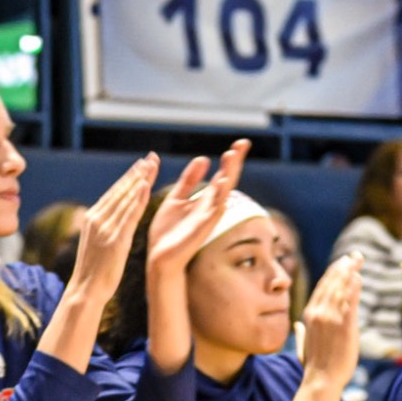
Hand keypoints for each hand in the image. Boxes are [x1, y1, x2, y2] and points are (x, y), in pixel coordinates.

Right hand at [64, 153, 157, 301]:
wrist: (85, 289)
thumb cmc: (93, 272)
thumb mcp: (97, 243)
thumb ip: (104, 228)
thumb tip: (111, 220)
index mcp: (92, 218)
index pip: (114, 192)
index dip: (129, 177)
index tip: (141, 164)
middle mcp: (97, 218)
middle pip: (121, 190)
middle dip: (137, 172)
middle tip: (151, 157)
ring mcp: (105, 228)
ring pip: (126, 199)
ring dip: (140, 180)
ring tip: (152, 165)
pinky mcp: (115, 239)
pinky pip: (129, 215)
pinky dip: (137, 199)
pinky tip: (146, 186)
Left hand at [145, 140, 250, 270]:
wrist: (160, 258)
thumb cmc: (169, 231)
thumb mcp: (176, 199)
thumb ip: (189, 180)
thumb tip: (204, 158)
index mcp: (204, 199)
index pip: (223, 174)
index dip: (232, 159)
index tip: (241, 143)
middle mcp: (210, 207)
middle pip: (227, 180)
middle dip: (234, 163)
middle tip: (241, 144)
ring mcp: (207, 218)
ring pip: (222, 193)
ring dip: (228, 175)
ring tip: (231, 157)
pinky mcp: (201, 229)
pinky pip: (213, 212)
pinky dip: (219, 199)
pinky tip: (222, 185)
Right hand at [301, 252, 363, 389]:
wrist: (321, 380)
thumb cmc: (314, 366)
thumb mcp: (302, 346)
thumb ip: (300, 333)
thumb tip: (297, 326)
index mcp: (308, 316)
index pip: (322, 287)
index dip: (333, 273)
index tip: (342, 263)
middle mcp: (317, 313)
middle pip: (331, 283)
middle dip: (343, 267)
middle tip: (354, 256)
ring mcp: (330, 318)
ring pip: (340, 288)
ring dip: (350, 272)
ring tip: (358, 261)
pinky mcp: (343, 325)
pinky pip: (350, 301)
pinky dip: (354, 288)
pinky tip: (359, 277)